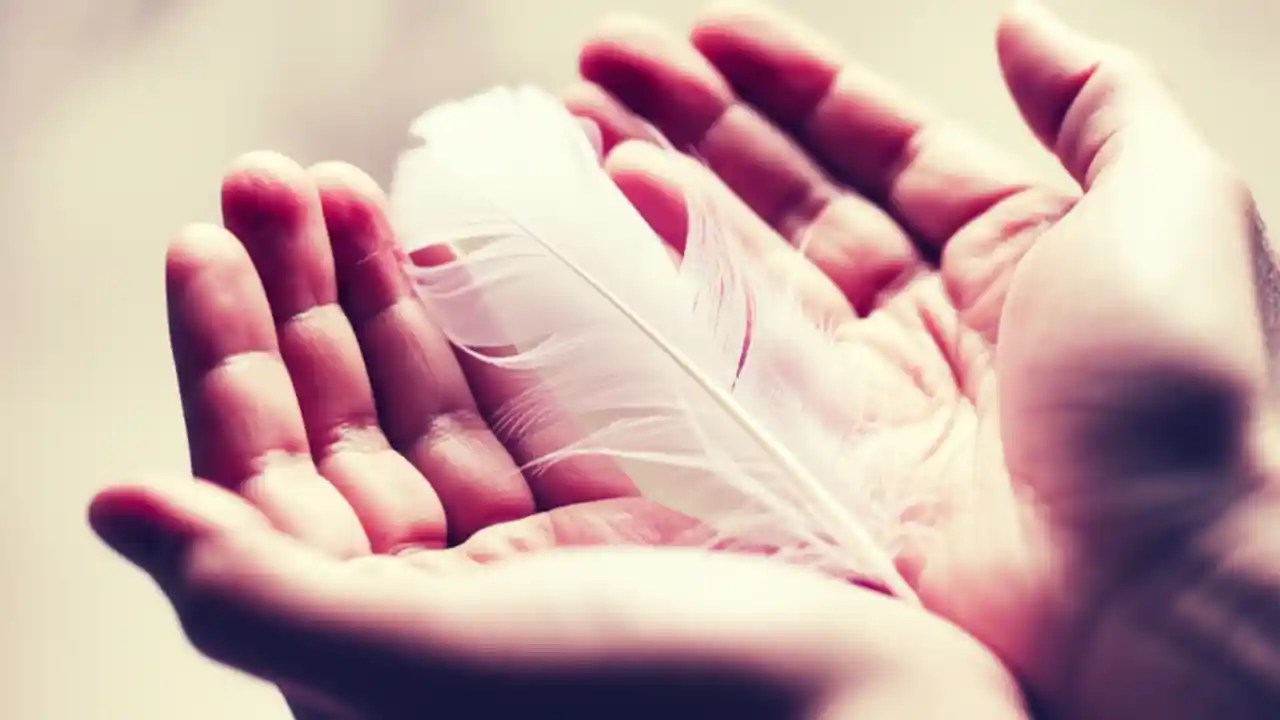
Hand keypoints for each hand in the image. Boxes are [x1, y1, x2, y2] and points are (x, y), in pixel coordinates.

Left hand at [88, 154, 1024, 718]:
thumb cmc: (655, 712)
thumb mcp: (428, 665)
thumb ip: (262, 595)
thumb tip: (112, 512)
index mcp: (370, 652)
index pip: (261, 485)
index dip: (226, 358)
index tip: (207, 240)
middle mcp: (440, 610)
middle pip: (340, 428)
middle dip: (302, 300)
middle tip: (278, 179)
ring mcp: (530, 560)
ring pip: (428, 405)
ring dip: (383, 296)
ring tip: (347, 191)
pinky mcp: (615, 520)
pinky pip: (526, 406)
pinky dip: (491, 327)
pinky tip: (463, 252)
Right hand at [571, 2, 1279, 716]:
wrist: (1153, 588)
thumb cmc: (1179, 391)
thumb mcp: (1172, 203)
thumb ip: (1100, 101)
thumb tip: (1018, 24)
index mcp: (1017, 246)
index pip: (881, 144)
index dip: (794, 83)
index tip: (707, 35)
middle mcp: (933, 316)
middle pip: (795, 199)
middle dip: (704, 123)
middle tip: (611, 65)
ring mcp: (870, 392)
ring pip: (748, 268)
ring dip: (670, 188)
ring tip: (588, 120)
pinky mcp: (821, 460)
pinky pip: (733, 349)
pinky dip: (673, 276)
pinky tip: (623, 202)